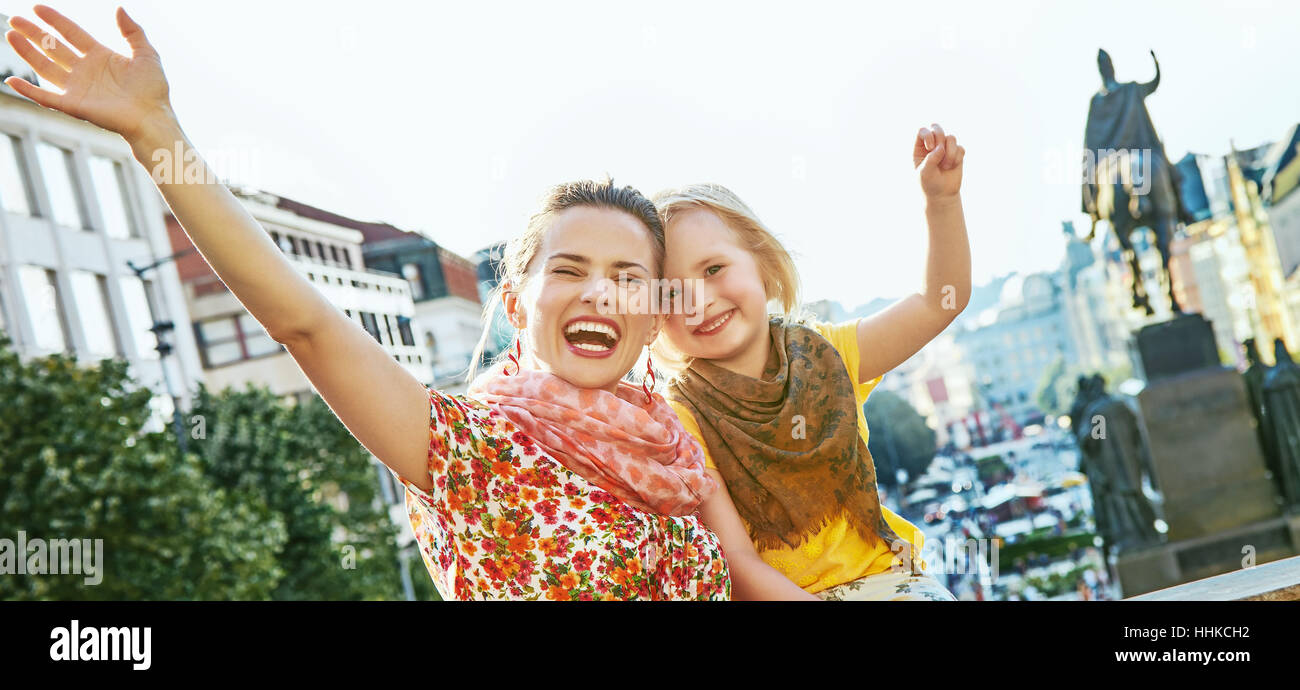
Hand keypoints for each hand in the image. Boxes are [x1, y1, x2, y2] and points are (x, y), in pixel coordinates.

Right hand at [4, 5, 175, 145]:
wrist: (152, 117)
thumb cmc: (153, 89)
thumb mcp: (146, 54)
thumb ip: (133, 31)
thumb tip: (119, 8)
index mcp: (100, 56)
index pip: (71, 33)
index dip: (55, 20)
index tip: (37, 8)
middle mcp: (85, 71)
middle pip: (53, 47)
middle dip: (34, 33)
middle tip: (15, 20)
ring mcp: (78, 88)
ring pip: (46, 67)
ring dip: (27, 52)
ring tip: (11, 35)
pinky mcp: (73, 105)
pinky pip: (46, 97)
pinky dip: (28, 90)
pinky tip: (12, 80)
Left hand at [913, 123, 964, 200]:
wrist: (942, 195)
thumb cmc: (928, 184)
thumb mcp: (925, 173)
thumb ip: (930, 159)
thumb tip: (941, 148)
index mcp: (919, 148)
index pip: (922, 131)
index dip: (928, 135)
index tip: (930, 148)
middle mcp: (932, 144)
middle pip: (936, 127)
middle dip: (940, 137)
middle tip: (940, 151)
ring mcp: (945, 148)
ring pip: (951, 137)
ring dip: (949, 152)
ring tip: (945, 166)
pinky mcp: (957, 153)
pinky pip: (960, 148)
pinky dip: (957, 158)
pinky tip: (952, 167)